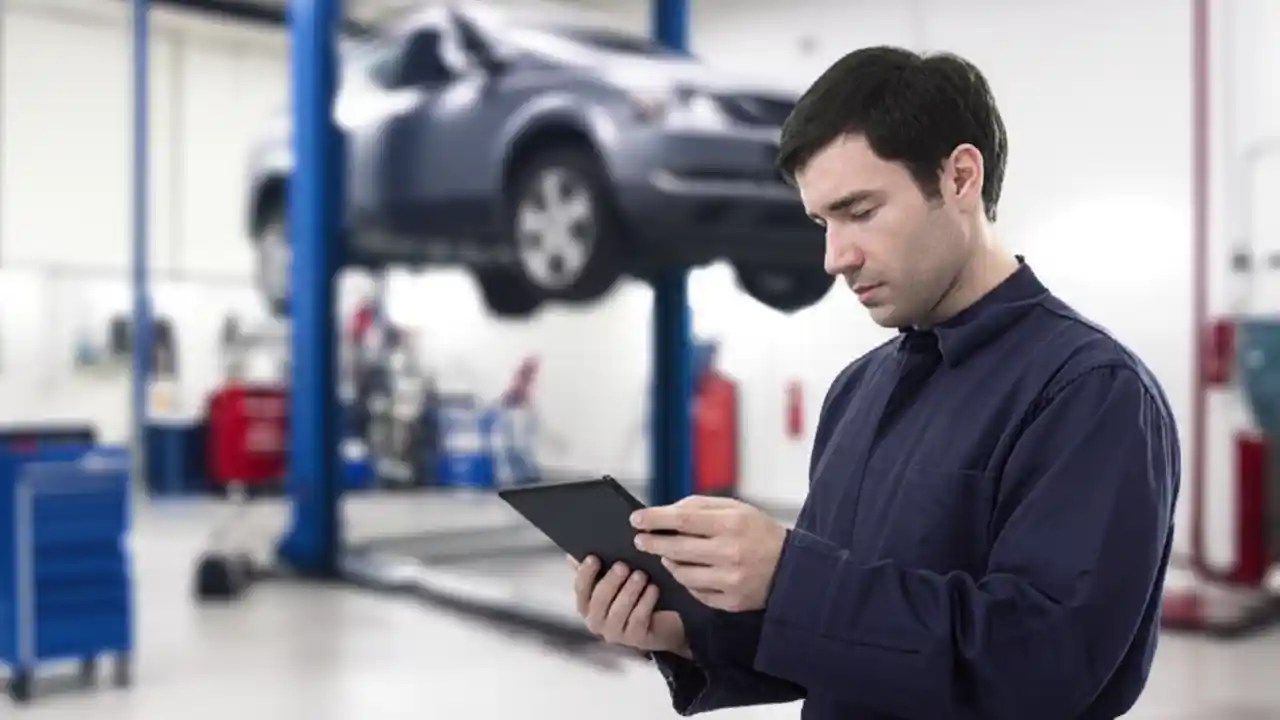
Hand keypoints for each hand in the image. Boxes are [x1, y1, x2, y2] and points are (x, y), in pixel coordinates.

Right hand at [571, 554, 690, 657]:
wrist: (661, 622)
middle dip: (610, 582)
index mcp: (587, 605)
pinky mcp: (636, 639)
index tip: (593, 558)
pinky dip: (645, 602)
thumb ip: (596, 570)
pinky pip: (638, 619)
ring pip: (618, 611)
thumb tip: (574, 555)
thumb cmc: (633, 597)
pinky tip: (653, 588)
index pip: (580, 589)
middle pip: (598, 601)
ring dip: (629, 591)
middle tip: (623, 566)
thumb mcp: (615, 582)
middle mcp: (597, 622)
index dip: (585, 574)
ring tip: (641, 575)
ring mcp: (616, 633)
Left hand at [631, 495, 787, 612]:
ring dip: (669, 562)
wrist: (792, 567)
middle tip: (640, 539)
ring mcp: (730, 580)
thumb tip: (666, 512)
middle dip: (652, 542)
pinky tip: (689, 571)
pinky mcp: (731, 601)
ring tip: (667, 555)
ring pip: (682, 573)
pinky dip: (687, 581)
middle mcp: (730, 552)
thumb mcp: (735, 508)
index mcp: (731, 524)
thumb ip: (700, 506)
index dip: (655, 518)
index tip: (636, 519)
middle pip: (676, 548)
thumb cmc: (758, 532)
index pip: (682, 518)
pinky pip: (695, 592)